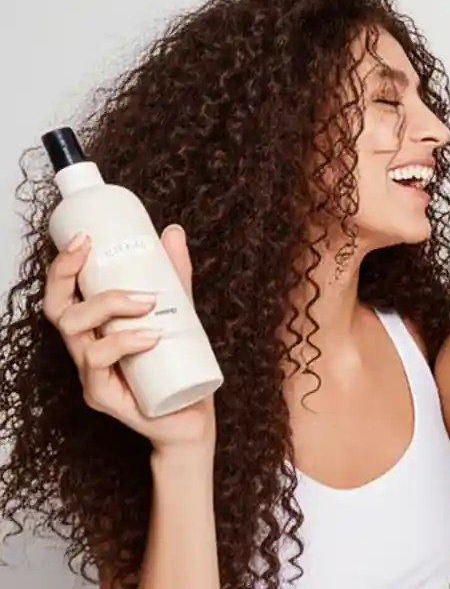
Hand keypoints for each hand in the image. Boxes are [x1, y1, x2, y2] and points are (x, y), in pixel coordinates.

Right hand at [42, 224, 215, 455]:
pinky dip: (123, 345)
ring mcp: (90, 375)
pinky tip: (150, 337)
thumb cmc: (177, 364)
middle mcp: (85, 349)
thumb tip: (171, 232)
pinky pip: (99, 367)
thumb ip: (174, 275)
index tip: (85, 238)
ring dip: (109, 308)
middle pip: (59, 311)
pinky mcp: (103, 397)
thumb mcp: (179, 311)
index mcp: (94, 328)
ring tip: (148, 301)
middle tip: (101, 256)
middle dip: (71, 277)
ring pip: (77, 335)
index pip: (64, 294)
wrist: (191, 416)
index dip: (64, 266)